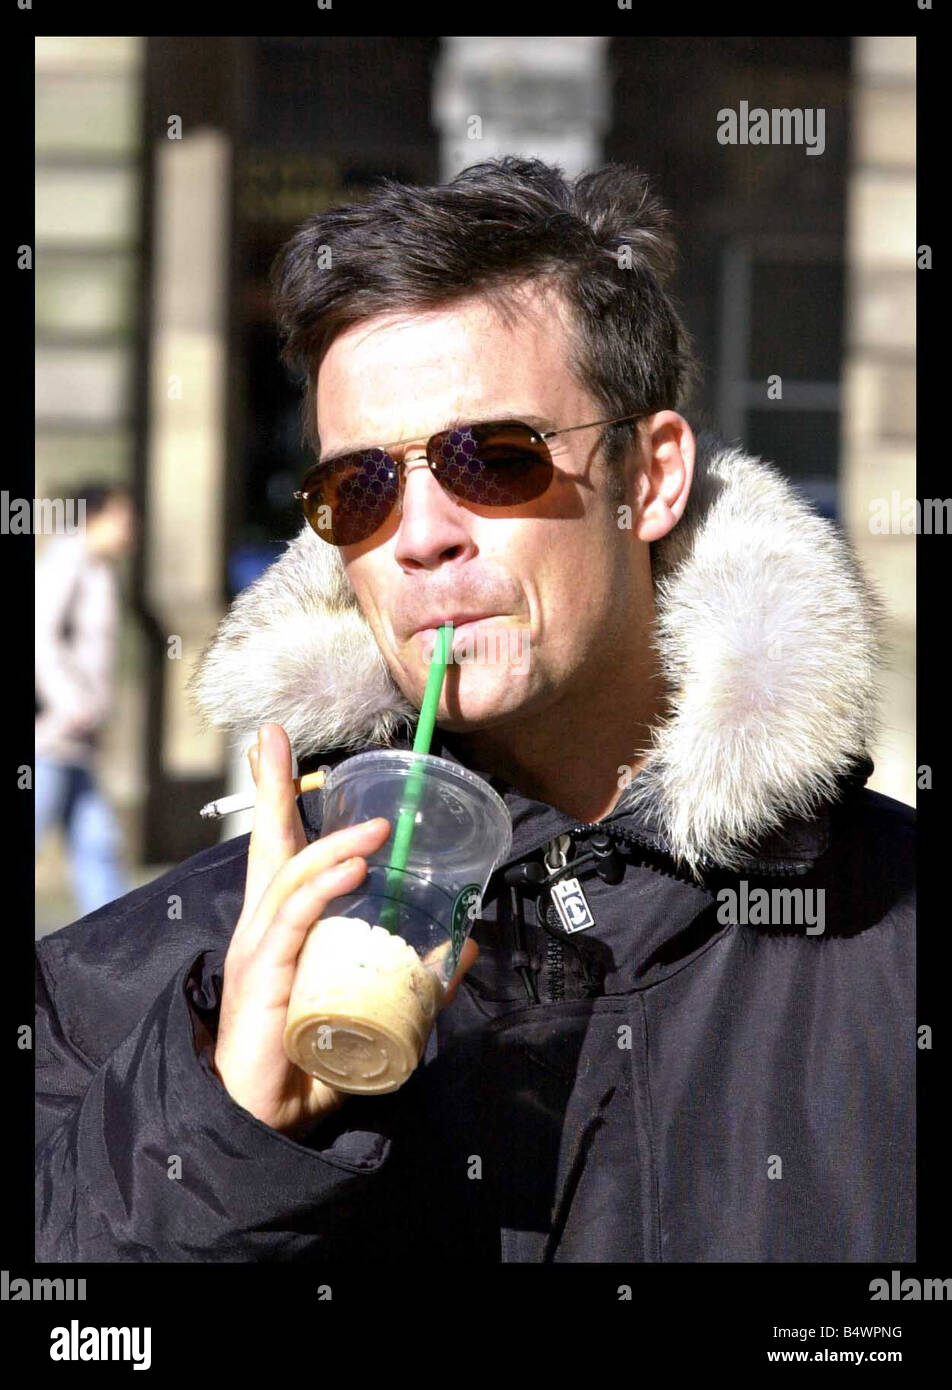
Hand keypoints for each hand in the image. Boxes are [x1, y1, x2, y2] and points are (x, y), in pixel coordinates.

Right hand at [213, 723, 478, 1139]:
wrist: (268, 1121)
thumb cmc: (308, 1061)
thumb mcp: (373, 1008)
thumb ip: (417, 975)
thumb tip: (465, 941)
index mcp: (280, 928)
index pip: (280, 850)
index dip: (277, 797)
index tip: (273, 744)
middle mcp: (263, 928)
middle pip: (269, 844)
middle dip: (271, 788)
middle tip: (272, 737)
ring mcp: (259, 950)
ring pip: (292, 876)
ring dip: (336, 844)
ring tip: (378, 829)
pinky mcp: (263, 976)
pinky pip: (293, 920)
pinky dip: (323, 887)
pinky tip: (352, 867)